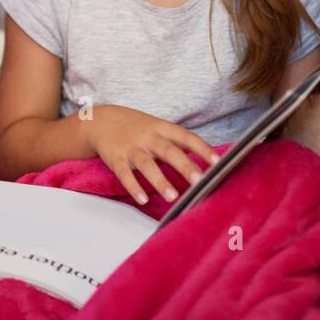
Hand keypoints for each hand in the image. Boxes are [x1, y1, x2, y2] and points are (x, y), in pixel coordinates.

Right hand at [85, 105, 220, 205]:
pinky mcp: (115, 158)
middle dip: (185, 166)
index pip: (186, 137)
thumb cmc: (136, 127)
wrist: (100, 120)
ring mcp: (131, 147)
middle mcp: (148, 137)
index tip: (218, 162)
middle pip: (169, 151)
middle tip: (200, 181)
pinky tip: (142, 199)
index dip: (202, 149)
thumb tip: (205, 162)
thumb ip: (177, 143)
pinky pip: (124, 173)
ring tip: (173, 197)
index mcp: (162, 128)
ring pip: (147, 164)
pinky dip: (133, 186)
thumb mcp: (157, 128)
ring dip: (160, 180)